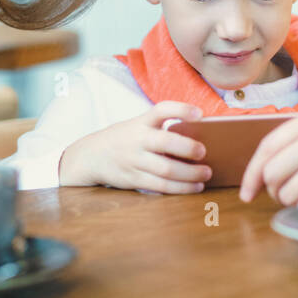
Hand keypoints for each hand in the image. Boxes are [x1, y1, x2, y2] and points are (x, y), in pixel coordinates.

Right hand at [59, 101, 211, 193]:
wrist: (91, 156)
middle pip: (165, 142)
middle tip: (204, 152)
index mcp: (141, 122)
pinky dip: (181, 188)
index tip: (200, 114)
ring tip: (206, 174)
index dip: (181, 109)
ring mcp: (134, 161)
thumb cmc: (125, 139)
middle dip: (188, 148)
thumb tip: (200, 136)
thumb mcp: (137, 126)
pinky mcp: (134, 179)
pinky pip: (161, 186)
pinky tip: (195, 187)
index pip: (161, 110)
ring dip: (190, 173)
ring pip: (166, 169)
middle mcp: (137, 140)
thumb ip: (160, 128)